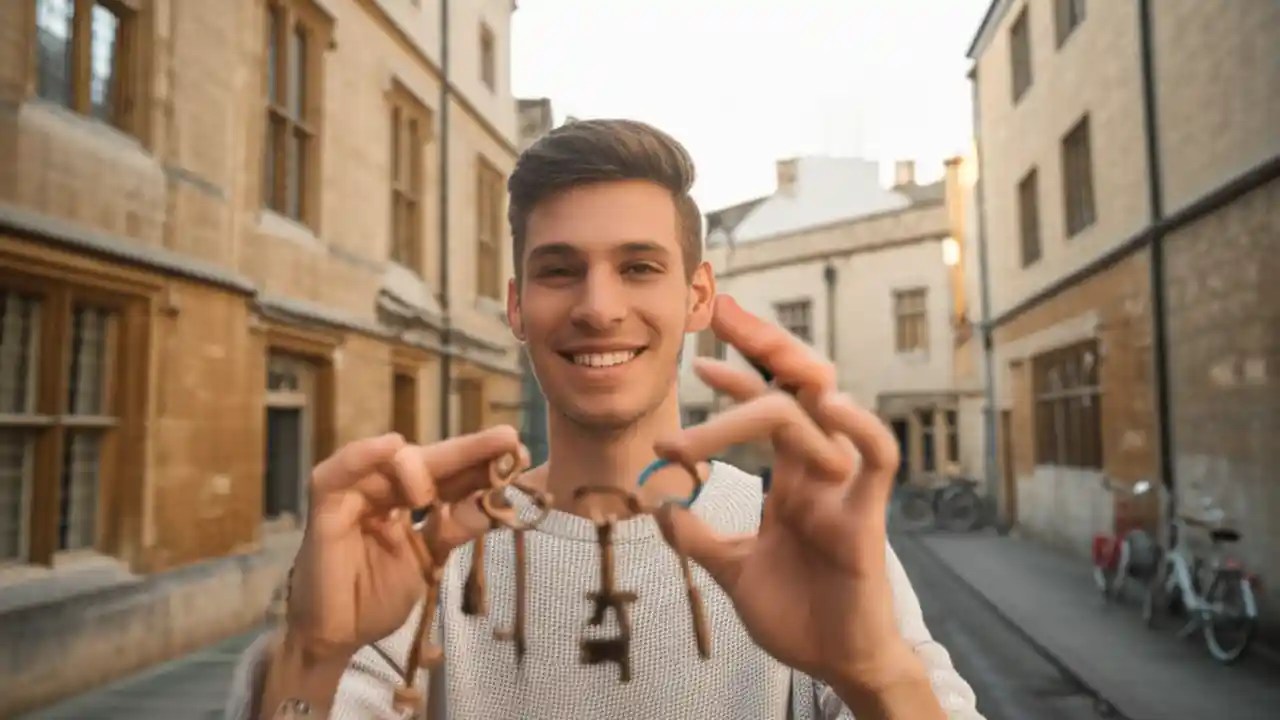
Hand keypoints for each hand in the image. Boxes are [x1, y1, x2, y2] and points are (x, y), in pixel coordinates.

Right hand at [286, 426, 526, 661]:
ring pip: (391, 462)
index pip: (451, 477)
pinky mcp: (326, 505)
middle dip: (469, 450)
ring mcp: (356, 493)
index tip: (521, 456)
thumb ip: (456, 529)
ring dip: (424, 465)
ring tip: (443, 485)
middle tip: (508, 439)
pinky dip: (362, 456)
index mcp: (411, 501)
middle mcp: (386, 490)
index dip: (483, 465)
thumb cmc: (377, 596)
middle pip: (429, 461)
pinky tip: (391, 446)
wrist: (337, 635)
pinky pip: (338, 474)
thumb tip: (497, 502)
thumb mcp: (430, 560)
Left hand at [653, 296, 929, 704]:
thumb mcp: (731, 569)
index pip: (768, 406)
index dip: (738, 376)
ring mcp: (843, 488)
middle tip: (722, 313)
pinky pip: (879, 460)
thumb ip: (698, 537)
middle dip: (765, 344)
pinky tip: (831, 405)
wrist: (834, 664)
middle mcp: (820, 471)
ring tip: (745, 355)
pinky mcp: (866, 516)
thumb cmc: (797, 615)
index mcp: (793, 478)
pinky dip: (862, 428)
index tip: (699, 360)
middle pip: (802, 385)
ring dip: (781, 381)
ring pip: (825, 410)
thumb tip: (659, 508)